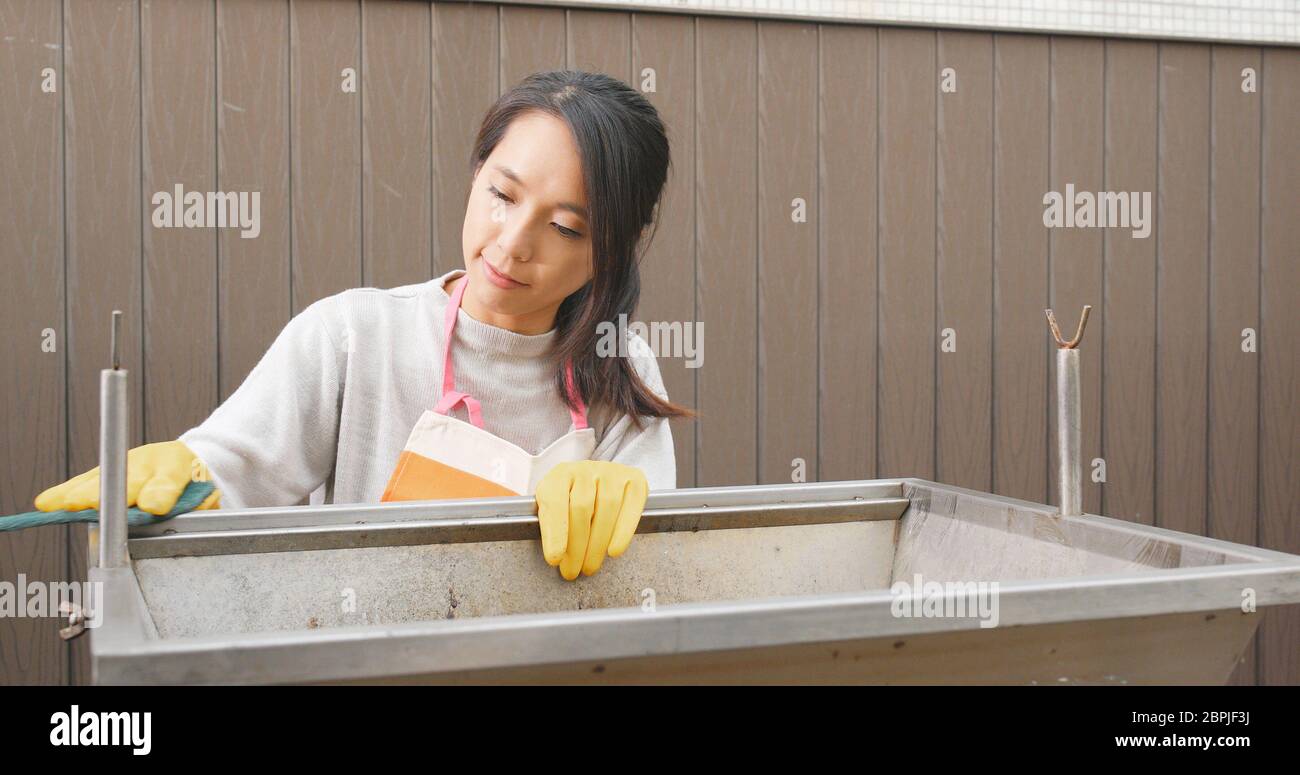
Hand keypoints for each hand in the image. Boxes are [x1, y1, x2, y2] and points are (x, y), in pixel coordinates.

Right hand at [34, 440, 221, 515]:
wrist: (188, 458)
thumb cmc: (195, 484)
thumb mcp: (207, 494)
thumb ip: (199, 507)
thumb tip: (185, 520)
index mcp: (180, 468)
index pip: (170, 480)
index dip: (160, 492)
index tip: (153, 506)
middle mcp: (150, 462)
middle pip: (130, 479)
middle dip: (114, 493)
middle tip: (95, 504)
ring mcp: (125, 464)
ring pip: (102, 479)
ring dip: (82, 493)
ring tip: (65, 505)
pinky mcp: (107, 470)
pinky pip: (84, 481)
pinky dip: (66, 493)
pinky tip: (47, 502)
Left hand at [535, 460, 648, 580]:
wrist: (597, 477)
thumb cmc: (572, 499)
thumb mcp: (553, 507)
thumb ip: (551, 526)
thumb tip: (557, 558)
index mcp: (559, 475)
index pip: (555, 502)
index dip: (555, 533)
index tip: (555, 559)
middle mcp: (585, 469)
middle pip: (582, 508)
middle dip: (577, 546)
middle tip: (573, 571)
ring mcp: (612, 472)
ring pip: (607, 509)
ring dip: (598, 545)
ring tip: (590, 566)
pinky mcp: (634, 479)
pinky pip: (631, 507)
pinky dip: (624, 532)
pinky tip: (614, 551)